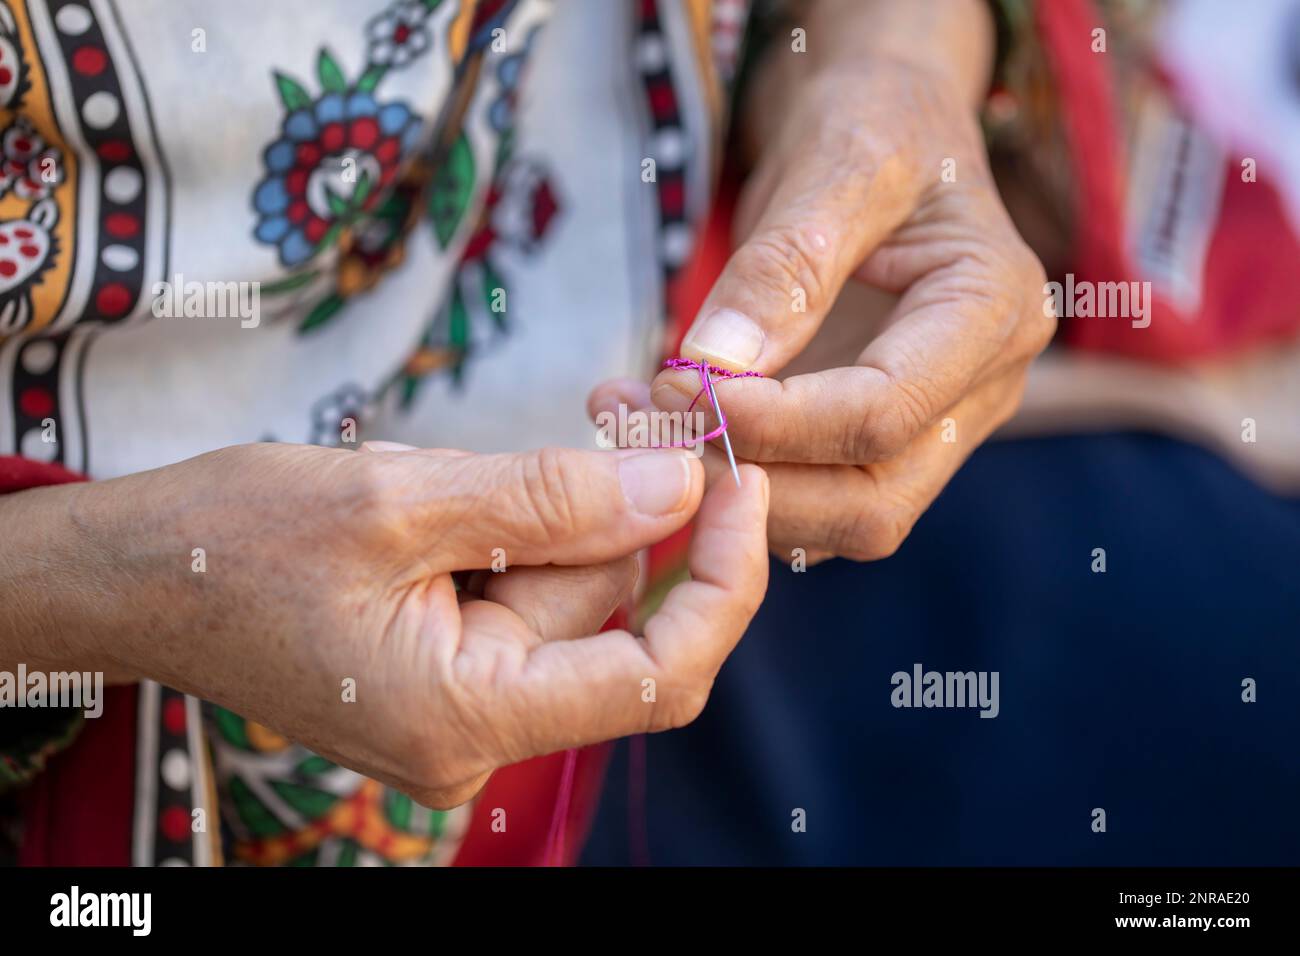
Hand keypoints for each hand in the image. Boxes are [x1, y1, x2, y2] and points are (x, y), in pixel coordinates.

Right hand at [0, 442, 767, 807]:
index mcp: (470, 715)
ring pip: (571, 600)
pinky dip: (519, 535)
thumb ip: (550, 499)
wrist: (130, 574)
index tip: (736, 478)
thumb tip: (683, 485)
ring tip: (454, 478)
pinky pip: (525, 600)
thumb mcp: (400, 498)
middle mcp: (479, 737)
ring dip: (552, 515)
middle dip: (613, 515)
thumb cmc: (234, 540)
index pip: (659, 675)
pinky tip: (451, 503)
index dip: (721, 578)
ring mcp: (465, 711)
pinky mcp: (450, 675)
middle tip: (609, 411)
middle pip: (612, 621)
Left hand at [594, 48, 1052, 563]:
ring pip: (843, 520)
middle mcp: (983, 389)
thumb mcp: (832, 162)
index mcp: (993, 312)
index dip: (775, 421)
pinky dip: (738, 485)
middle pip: (873, 501)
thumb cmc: (871, 120)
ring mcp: (938, 426)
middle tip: (647, 427)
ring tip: (637, 427)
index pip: (884, 411)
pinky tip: (664, 431)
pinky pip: (815, 501)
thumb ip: (782, 266)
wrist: (881, 124)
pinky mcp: (882, 442)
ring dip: (734, 497)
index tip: (677, 385)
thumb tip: (714, 367)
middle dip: (752, 480)